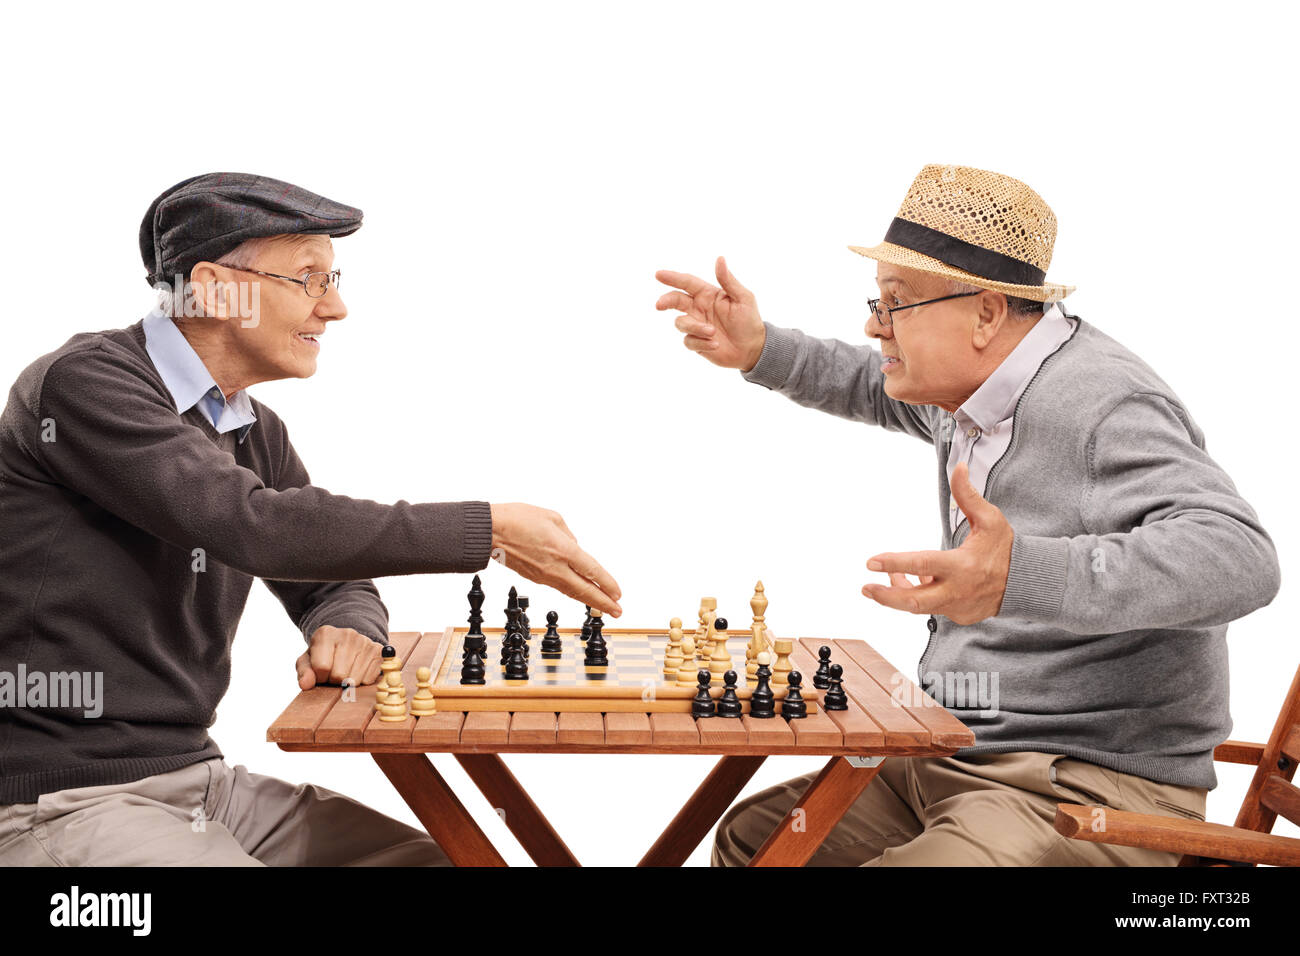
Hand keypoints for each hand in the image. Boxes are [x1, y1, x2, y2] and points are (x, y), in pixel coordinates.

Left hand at [297, 626, 383, 689]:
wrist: (346, 643)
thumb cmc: (324, 656)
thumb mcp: (308, 662)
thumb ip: (304, 672)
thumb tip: (305, 685)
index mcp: (325, 634)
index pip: (321, 668)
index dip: (319, 677)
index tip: (322, 672)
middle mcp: (348, 634)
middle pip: (339, 675)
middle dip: (334, 680)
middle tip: (334, 673)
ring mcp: (365, 641)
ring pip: (355, 680)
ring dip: (348, 682)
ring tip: (346, 671)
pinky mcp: (379, 651)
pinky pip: (369, 679)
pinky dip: (362, 680)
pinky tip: (359, 671)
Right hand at [489, 503, 622, 616]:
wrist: (489, 532)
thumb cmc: (517, 519)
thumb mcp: (552, 517)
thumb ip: (568, 535)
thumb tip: (574, 548)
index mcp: (563, 550)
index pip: (592, 571)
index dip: (607, 584)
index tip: (618, 593)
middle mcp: (555, 568)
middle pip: (584, 590)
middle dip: (603, 602)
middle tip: (618, 611)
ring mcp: (544, 575)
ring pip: (572, 592)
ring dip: (589, 600)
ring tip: (604, 607)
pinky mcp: (534, 577)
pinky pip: (559, 587)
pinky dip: (573, 592)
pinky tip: (580, 592)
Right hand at [654, 256, 766, 371]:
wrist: (752, 348)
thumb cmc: (749, 321)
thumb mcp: (743, 298)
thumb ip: (728, 280)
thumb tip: (720, 259)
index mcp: (708, 294)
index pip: (687, 283)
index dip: (673, 278)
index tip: (658, 275)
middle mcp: (699, 308)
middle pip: (676, 300)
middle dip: (666, 301)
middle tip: (659, 305)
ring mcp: (696, 325)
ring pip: (681, 323)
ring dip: (696, 327)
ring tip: (713, 332)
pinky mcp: (697, 342)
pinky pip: (689, 341)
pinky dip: (702, 343)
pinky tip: (716, 345)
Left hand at [861, 462, 1013, 625]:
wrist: (1027, 582)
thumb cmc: (1005, 549)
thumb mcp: (990, 519)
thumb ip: (967, 495)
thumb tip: (958, 467)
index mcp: (962, 565)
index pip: (921, 564)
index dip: (894, 562)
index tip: (871, 561)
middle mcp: (957, 590)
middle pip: (913, 601)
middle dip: (885, 596)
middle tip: (865, 587)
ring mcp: (957, 606)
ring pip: (919, 606)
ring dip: (898, 593)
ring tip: (886, 579)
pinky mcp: (959, 616)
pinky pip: (932, 608)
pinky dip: (920, 595)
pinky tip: (915, 582)